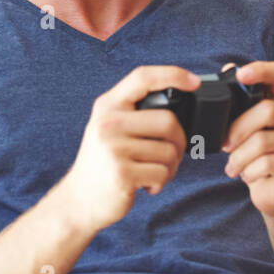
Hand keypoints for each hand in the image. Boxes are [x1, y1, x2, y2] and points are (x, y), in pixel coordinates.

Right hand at [58, 66, 198, 233]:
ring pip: (169, 151)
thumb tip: (181, 102)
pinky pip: (162, 172)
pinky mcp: (121, 173)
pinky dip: (161, 182)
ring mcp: (113, 147)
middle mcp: (108, 122)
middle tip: (169, 156)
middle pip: (169, 121)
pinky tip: (146, 184)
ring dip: (170, 167)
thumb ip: (136, 113)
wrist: (79, 199)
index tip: (195, 82)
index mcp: (108, 105)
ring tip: (152, 172)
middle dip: (179, 142)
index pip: (143, 77)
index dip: (173, 74)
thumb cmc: (105, 162)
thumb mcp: (110, 127)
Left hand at [220, 61, 273, 222]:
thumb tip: (227, 69)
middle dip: (238, 130)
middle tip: (225, 145)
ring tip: (234, 166)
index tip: (240, 75)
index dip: (261, 71)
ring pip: (263, 141)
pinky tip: (248, 175)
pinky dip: (249, 171)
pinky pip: (268, 163)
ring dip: (239, 157)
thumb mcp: (245, 130)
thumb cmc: (257, 157)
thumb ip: (238, 104)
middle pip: (267, 111)